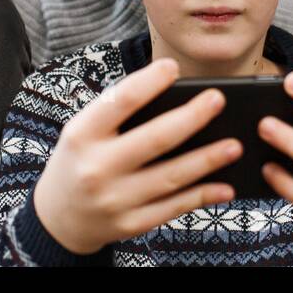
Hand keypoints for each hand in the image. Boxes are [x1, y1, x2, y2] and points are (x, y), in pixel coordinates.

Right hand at [31, 57, 241, 254]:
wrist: (58, 217)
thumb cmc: (79, 159)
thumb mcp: (82, 130)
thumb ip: (116, 114)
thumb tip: (172, 95)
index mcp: (82, 135)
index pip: (119, 102)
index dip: (148, 82)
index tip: (173, 67)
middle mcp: (97, 168)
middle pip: (154, 139)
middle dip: (191, 118)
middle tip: (218, 100)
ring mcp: (114, 200)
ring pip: (171, 177)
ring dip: (207, 160)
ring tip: (234, 145)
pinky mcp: (130, 224)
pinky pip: (172, 208)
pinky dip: (201, 197)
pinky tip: (225, 186)